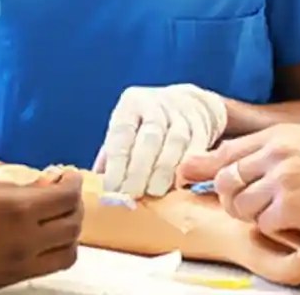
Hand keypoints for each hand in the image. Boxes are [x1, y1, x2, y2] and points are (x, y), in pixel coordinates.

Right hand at [0, 167, 83, 288]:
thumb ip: (15, 186)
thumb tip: (41, 188)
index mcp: (16, 209)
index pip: (67, 198)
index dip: (73, 183)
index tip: (68, 176)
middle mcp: (22, 242)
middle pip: (73, 226)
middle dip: (74, 206)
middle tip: (63, 193)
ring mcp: (13, 267)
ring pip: (66, 255)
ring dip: (67, 234)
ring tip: (53, 217)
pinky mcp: (1, 282)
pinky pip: (42, 268)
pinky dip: (48, 251)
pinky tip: (33, 235)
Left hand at [97, 83, 227, 196]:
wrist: (190, 104)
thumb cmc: (148, 125)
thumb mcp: (127, 129)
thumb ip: (112, 156)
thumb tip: (97, 189)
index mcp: (131, 104)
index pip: (122, 133)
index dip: (116, 163)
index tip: (112, 189)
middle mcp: (156, 104)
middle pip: (149, 138)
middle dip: (139, 170)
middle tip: (132, 195)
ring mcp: (182, 113)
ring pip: (175, 142)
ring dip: (163, 171)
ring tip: (154, 193)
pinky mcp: (202, 124)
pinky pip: (195, 148)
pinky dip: (187, 168)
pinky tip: (178, 185)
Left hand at [177, 123, 299, 236]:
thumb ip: (274, 152)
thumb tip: (242, 163)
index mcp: (278, 136)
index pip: (228, 151)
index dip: (204, 165)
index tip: (185, 174)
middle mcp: (274, 154)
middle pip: (225, 179)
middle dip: (228, 197)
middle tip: (245, 206)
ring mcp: (280, 180)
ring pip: (239, 205)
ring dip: (253, 215)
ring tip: (278, 214)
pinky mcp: (289, 207)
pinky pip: (263, 225)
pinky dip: (275, 228)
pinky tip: (296, 222)